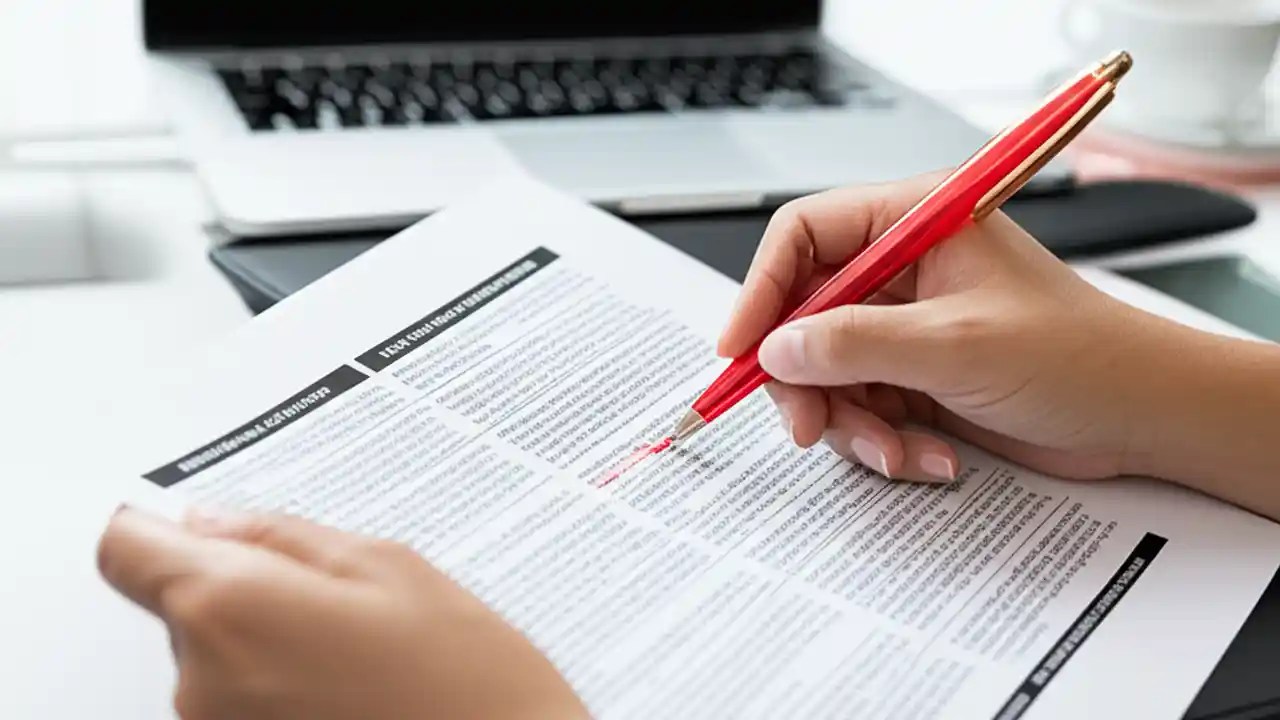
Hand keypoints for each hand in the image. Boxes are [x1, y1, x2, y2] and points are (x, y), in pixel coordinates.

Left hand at [97, 507, 587, 719]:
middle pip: (182, 599)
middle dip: (246, 580)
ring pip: (218, 649)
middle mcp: (202, 679)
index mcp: (231, 607)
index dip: (156, 525)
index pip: (124, 548)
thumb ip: (285, 537)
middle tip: (340, 587)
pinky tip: (358, 681)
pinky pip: (242, 696)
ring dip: (273, 633)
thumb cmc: (465, 681)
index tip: (198, 519)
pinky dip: (285, 680)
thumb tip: (214, 523)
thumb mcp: (389, 566)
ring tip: (365, 641)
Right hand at [719, 174, 1175, 482]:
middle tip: (807, 426)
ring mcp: (907, 325)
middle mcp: (904, 267)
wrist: (1140, 417)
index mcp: (916, 221)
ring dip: (851, 423)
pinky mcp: (916, 375)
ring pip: (827, 371)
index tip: (738, 349)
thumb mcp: (953, 346)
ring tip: (897, 452)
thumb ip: (854, 344)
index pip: (805, 235)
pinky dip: (882, 441)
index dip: (762, 289)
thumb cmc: (1075, 357)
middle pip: (805, 313)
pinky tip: (929, 458)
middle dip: (806, 378)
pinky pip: (862, 407)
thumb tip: (775, 350)